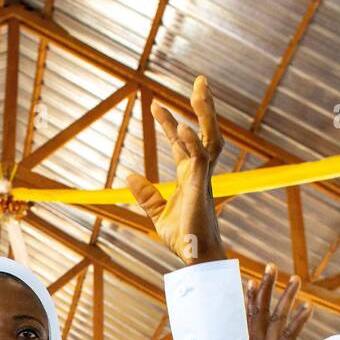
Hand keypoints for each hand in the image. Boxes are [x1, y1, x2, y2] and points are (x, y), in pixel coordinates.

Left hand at [127, 76, 224, 265]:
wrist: (195, 258)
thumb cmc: (183, 240)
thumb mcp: (157, 215)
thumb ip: (146, 196)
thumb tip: (129, 177)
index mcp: (190, 178)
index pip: (182, 143)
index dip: (169, 123)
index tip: (155, 104)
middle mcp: (200, 173)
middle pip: (205, 132)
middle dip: (203, 106)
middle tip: (200, 80)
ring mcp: (203, 178)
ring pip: (210, 138)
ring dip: (206, 114)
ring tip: (200, 89)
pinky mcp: (200, 189)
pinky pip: (198, 159)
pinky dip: (190, 142)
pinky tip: (180, 125)